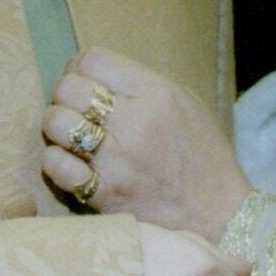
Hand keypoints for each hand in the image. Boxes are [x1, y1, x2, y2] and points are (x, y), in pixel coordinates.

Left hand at [42, 48, 252, 239]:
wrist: (220, 216)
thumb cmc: (203, 158)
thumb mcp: (186, 104)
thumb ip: (142, 86)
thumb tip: (97, 76)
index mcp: (157, 94)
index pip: (92, 60)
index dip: (79, 70)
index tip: (85, 85)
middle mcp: (135, 123)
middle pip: (68, 88)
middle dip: (64, 97)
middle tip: (75, 113)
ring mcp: (118, 160)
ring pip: (56, 123)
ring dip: (56, 129)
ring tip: (71, 138)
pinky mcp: (105, 194)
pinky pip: (56, 166)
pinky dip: (55, 162)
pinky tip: (70, 165)